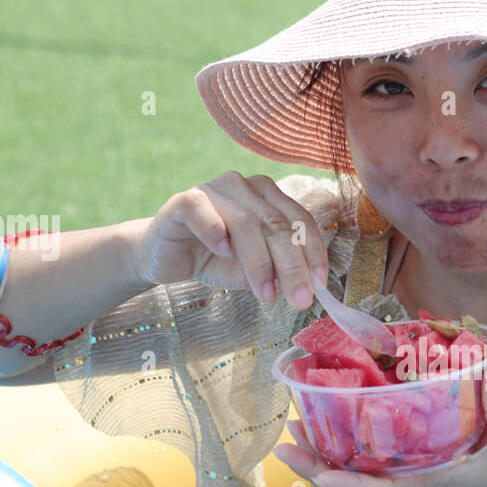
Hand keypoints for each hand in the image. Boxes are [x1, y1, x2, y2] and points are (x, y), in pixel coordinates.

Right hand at [133, 171, 329, 308]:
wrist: (166, 258)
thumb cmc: (213, 260)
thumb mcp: (253, 271)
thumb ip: (277, 271)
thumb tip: (307, 284)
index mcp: (269, 197)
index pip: (300, 221)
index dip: (313, 253)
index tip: (321, 285)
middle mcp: (245, 187)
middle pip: (278, 225)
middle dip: (293, 266)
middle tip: (300, 300)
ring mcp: (215, 189)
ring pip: (247, 221)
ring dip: (259, 262)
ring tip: (265, 294)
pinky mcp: (185, 199)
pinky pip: (203, 210)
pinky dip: (216, 231)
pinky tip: (222, 252)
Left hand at [272, 369, 486, 486]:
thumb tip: (485, 367)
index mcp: (429, 480)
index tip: (319, 477)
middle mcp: (410, 480)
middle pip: (353, 483)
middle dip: (316, 467)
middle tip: (284, 445)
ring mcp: (407, 474)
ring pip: (355, 471)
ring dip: (322, 454)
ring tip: (294, 428)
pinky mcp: (410, 465)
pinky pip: (368, 459)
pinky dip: (345, 444)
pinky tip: (332, 421)